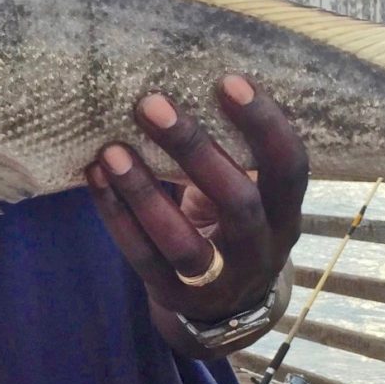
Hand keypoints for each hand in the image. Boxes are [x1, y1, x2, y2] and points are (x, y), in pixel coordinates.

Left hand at [86, 75, 306, 327]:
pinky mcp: (174, 296)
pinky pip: (140, 257)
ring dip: (142, 192)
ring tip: (111, 149)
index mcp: (287, 214)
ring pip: (180, 242)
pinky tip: (95, 175)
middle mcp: (259, 251)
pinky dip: (115, 216)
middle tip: (151, 103)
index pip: (289, 168)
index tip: (229, 80)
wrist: (228, 307)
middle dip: (194, 151)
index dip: (265, 125)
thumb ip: (235, 153)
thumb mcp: (252, 192)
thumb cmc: (236, 224)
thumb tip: (186, 75)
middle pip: (236, 203)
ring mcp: (216, 281)